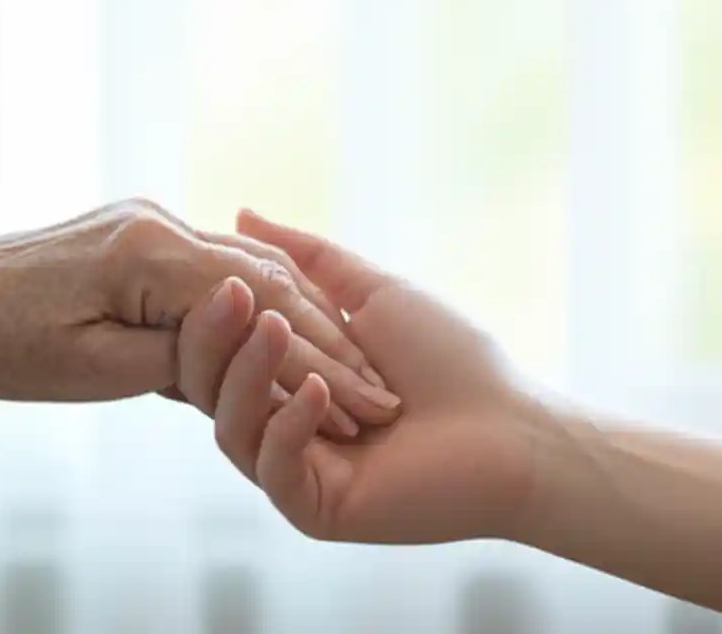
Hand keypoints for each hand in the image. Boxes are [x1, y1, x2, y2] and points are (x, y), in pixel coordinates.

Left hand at [0, 200, 398, 436]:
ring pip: (242, 264)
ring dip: (294, 313)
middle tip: (377, 385)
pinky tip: (283, 324)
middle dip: (324, 334)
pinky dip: (252, 297)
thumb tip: (243, 353)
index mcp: (148, 251)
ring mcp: (139, 220)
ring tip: (347, 362)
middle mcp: (153, 220)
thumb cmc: (2, 349)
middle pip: (264, 276)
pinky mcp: (127, 233)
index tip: (368, 400)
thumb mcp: (99, 371)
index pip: (261, 303)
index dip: (320, 357)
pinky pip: (207, 262)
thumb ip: (182, 359)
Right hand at [177, 209, 547, 542]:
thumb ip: (306, 257)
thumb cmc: (451, 362)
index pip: (220, 351)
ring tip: (275, 328)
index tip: (222, 272)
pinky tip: (318, 388)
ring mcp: (294, 471)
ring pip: (232, 428)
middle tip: (234, 295)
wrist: (511, 432)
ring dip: (247, 373)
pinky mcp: (314, 509)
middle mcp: (280, 427)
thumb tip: (242, 211)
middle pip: (210, 390)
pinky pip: (273, 467)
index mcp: (285, 383)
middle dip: (214, 340)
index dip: (212, 314)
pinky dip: (287, 425)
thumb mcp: (371, 294)